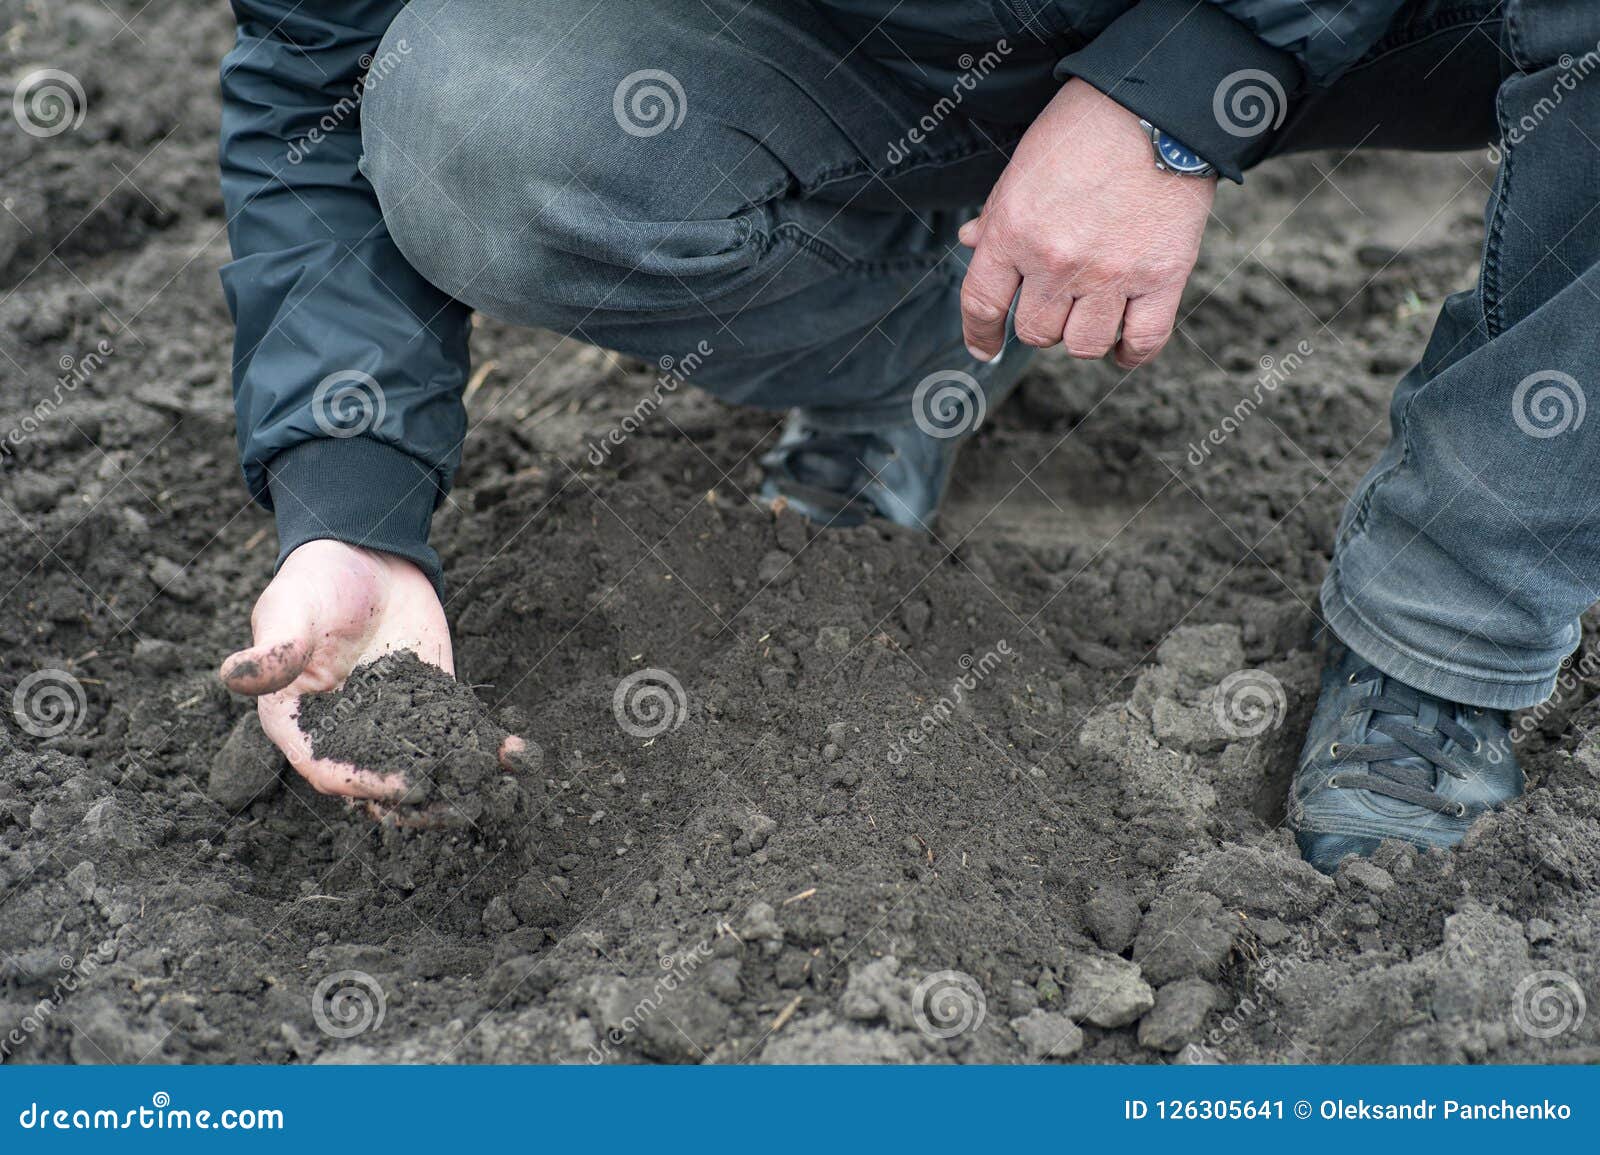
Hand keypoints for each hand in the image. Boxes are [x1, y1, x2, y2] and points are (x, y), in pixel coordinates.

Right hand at [218, 540, 518, 813]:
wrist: (365, 553)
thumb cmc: (315, 581)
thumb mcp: (289, 608)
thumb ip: (274, 648)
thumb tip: (233, 675)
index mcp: (299, 722)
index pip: (327, 767)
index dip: (363, 782)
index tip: (404, 785)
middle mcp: (346, 734)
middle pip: (378, 785)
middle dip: (418, 803)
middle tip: (456, 806)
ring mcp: (392, 724)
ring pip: (423, 770)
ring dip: (456, 787)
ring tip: (488, 790)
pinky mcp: (432, 704)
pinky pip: (458, 735)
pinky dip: (487, 749)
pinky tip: (517, 756)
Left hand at [959, 78, 1214, 368]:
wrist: (1159, 104)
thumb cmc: (1083, 129)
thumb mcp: (1022, 167)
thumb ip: (996, 215)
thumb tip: (968, 242)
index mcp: (1014, 232)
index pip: (981, 304)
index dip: (978, 334)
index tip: (982, 348)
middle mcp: (1057, 261)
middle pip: (1035, 332)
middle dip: (1042, 323)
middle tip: (1058, 302)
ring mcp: (1111, 273)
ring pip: (1084, 345)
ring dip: (1083, 336)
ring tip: (1091, 314)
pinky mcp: (1162, 276)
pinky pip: (1143, 341)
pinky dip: (1131, 351)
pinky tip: (1124, 345)